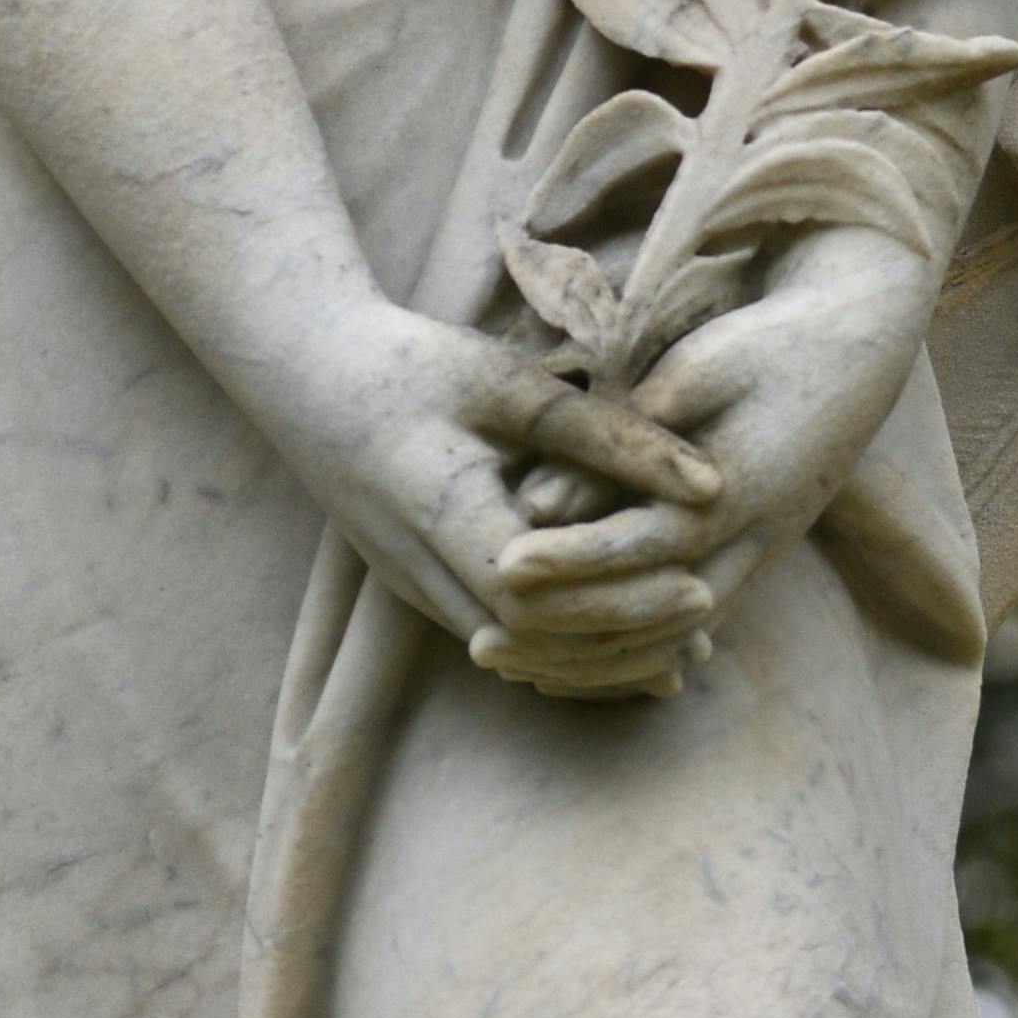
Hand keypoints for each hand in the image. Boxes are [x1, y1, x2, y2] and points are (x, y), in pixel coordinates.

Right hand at [271, 300, 723, 690]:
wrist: (306, 373)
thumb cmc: (411, 364)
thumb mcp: (512, 384)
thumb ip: (609, 437)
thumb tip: (711, 485)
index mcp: (444, 519)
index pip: (544, 601)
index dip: (623, 605)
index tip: (698, 585)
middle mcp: (422, 573)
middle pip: (537, 644)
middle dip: (626, 640)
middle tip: (707, 615)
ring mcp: (413, 588)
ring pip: (517, 653)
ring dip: (597, 653)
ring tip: (681, 637)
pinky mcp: (416, 586)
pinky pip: (498, 637)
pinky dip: (561, 641)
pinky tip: (621, 628)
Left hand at [479, 226, 942, 694]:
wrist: (860, 348)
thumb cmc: (768, 343)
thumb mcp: (694, 373)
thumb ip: (619, 443)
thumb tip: (538, 503)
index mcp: (738, 492)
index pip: (638, 547)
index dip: (567, 562)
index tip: (498, 567)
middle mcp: (753, 542)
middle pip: (648, 618)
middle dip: (562, 637)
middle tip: (477, 642)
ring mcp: (759, 558)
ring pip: (667, 638)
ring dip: (587, 659)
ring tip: (509, 662)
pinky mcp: (755, 559)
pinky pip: (686, 627)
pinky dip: (628, 651)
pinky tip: (568, 658)